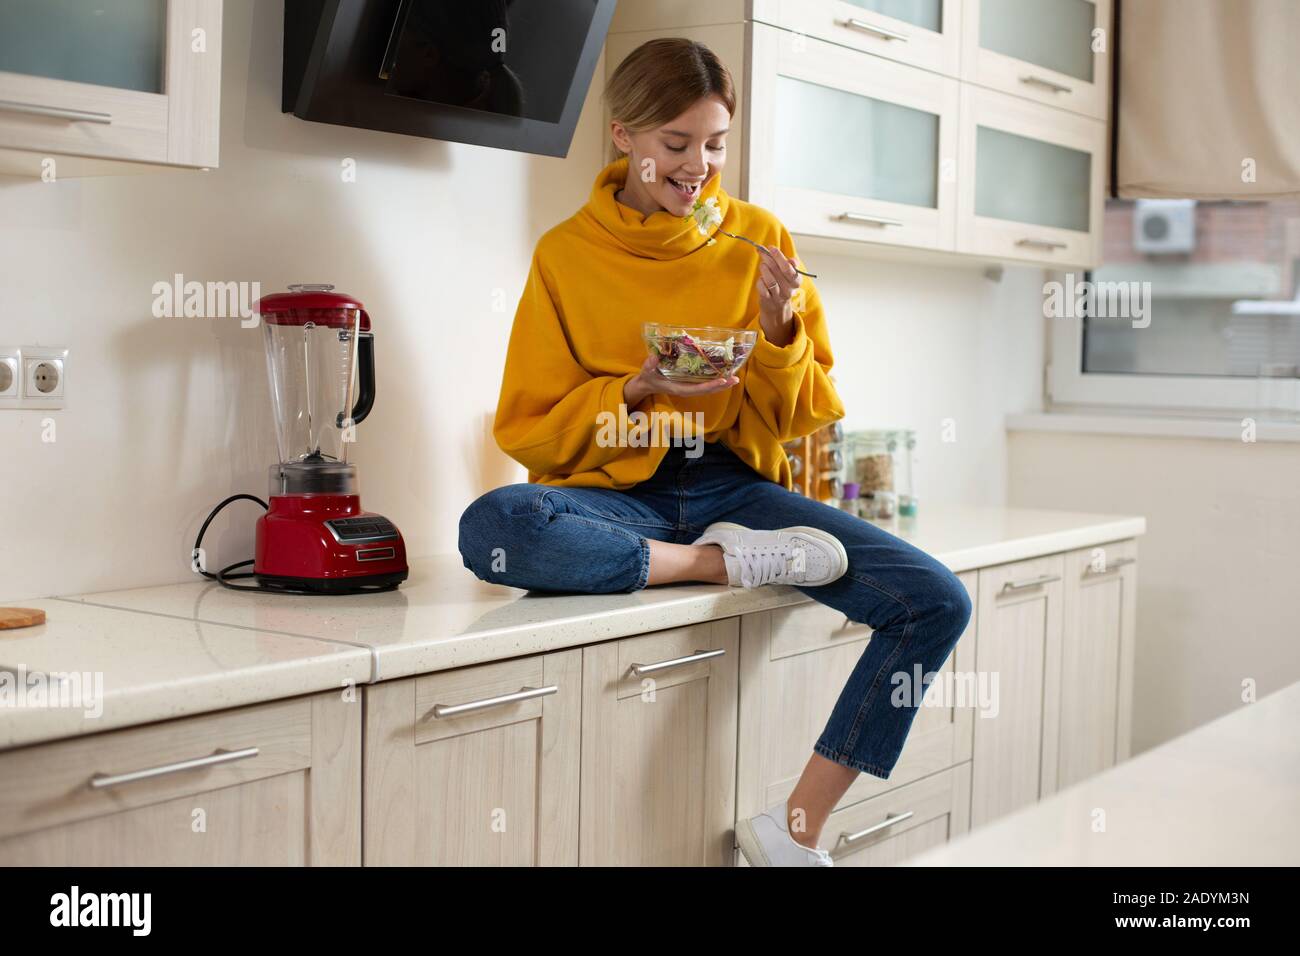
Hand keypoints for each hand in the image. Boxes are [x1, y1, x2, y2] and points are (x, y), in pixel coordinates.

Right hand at [624, 353, 739, 407]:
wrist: (648, 383)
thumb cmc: (649, 376)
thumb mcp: (647, 370)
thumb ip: (650, 364)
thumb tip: (654, 357)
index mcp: (678, 388)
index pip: (696, 389)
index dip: (710, 386)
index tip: (722, 381)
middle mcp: (686, 389)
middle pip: (707, 390)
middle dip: (721, 385)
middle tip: (735, 379)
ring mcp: (689, 387)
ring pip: (708, 388)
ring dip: (722, 384)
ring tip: (734, 378)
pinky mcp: (690, 384)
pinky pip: (705, 384)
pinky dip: (716, 381)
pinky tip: (724, 375)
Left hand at [754, 245, 801, 346]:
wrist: (776, 307)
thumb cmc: (782, 286)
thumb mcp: (789, 276)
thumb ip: (791, 265)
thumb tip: (793, 260)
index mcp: (796, 282)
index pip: (789, 268)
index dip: (779, 257)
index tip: (771, 248)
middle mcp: (788, 290)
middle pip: (779, 271)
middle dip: (769, 259)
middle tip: (762, 251)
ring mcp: (778, 296)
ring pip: (770, 280)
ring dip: (764, 269)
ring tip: (762, 264)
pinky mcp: (767, 300)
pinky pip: (762, 288)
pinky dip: (760, 281)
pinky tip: (761, 278)